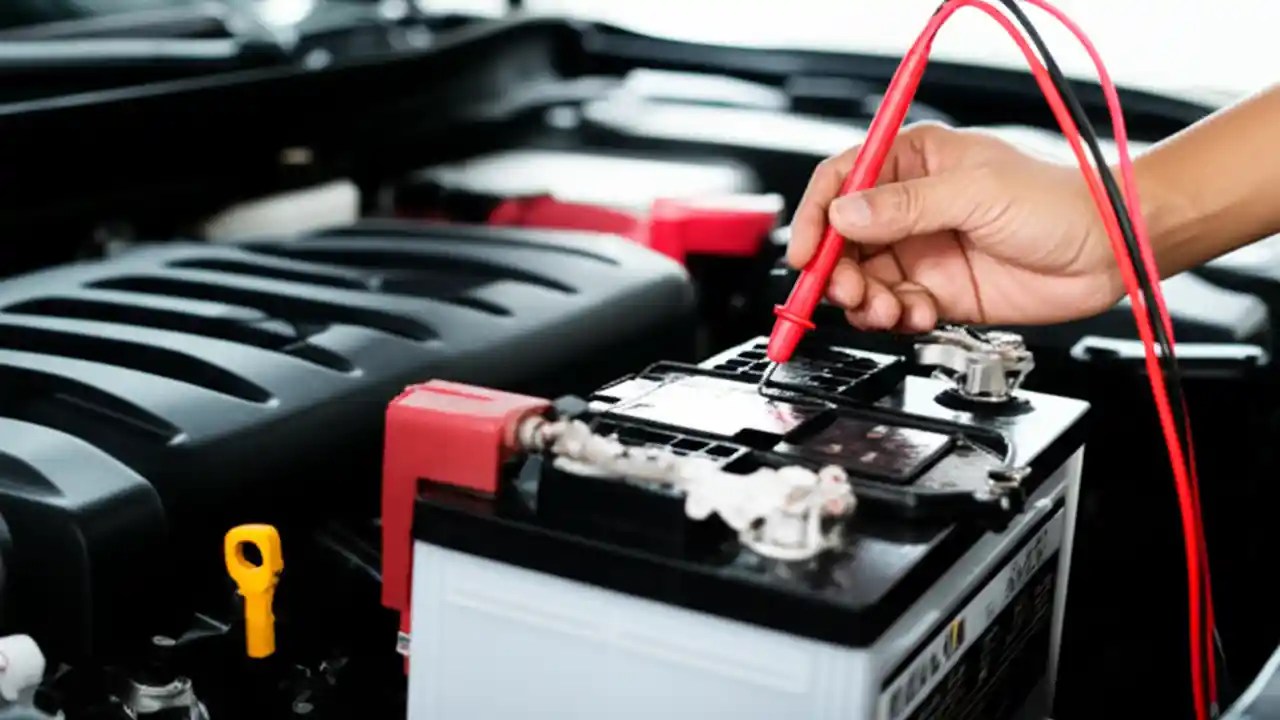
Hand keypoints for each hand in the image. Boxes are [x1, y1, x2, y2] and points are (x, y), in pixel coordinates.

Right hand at [787, 123, 1125, 331]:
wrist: (1109, 253)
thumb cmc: (1058, 204)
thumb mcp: (976, 194)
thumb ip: (905, 206)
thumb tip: (844, 215)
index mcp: (913, 164)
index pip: (840, 184)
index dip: (815, 218)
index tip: (806, 252)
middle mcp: (909, 208)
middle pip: (841, 241)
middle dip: (837, 270)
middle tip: (850, 290)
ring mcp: (920, 252)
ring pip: (863, 281)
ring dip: (865, 300)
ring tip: (889, 308)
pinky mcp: (936, 293)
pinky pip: (893, 310)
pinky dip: (896, 319)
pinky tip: (918, 315)